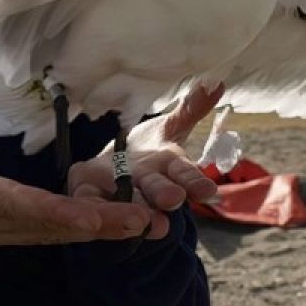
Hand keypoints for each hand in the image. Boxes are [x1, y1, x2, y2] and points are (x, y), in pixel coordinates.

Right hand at [0, 82, 161, 283]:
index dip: (53, 211)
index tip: (93, 216)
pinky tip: (107, 227)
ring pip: (49, 234)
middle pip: (47, 225)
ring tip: (143, 225)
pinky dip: (74, 232)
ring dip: (96, 232)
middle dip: (97, 225)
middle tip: (146, 220)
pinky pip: (40, 235)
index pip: (12, 205)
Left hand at [65, 84, 223, 239]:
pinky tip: (89, 218)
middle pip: (157, 191)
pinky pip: (90, 204)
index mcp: (167, 167)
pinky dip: (89, 211)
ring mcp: (119, 193)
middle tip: (172, 200)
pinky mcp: (91, 194)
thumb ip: (190, 109)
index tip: (208, 191)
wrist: (113, 171)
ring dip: (134, 212)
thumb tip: (216, 83)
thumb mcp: (169, 127)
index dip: (195, 182)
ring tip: (143, 222)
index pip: (185, 174)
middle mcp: (147, 186)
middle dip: (164, 194)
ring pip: (128, 203)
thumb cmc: (146, 151)